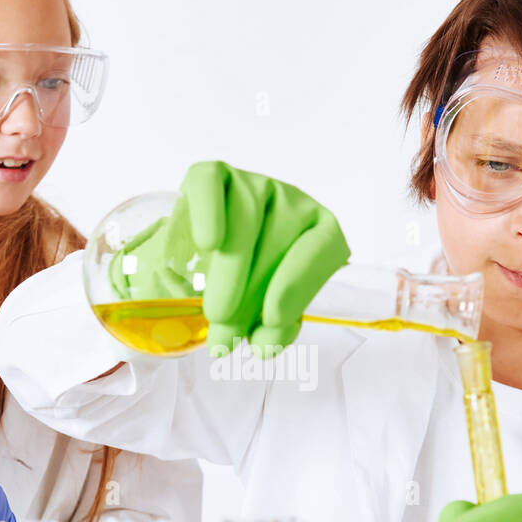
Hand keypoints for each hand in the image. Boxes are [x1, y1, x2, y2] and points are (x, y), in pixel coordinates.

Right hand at [111, 161, 350, 356]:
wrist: (197, 259)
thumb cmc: (242, 284)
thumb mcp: (262, 309)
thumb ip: (269, 327)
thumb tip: (262, 347)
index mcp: (318, 231)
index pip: (324, 248)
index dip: (299, 284)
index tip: (271, 318)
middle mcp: (293, 203)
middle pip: (278, 242)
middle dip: (251, 296)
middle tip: (228, 336)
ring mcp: (254, 184)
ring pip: (247, 219)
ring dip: (230, 273)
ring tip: (215, 314)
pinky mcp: (213, 175)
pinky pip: (211, 183)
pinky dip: (208, 211)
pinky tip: (207, 243)